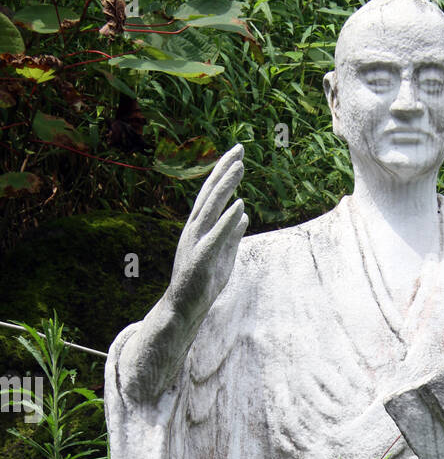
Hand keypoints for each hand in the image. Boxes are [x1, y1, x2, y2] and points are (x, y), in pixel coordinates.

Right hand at [167, 142, 247, 330]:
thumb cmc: (203, 282)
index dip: (223, 174)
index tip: (238, 156)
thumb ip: (232, 234)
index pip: (212, 195)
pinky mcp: (201, 259)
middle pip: (209, 194)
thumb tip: (245, 214)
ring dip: (225, 187)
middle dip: (224, 171)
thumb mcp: (223, 254)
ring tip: (240, 168)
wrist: (184, 308)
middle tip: (239, 149)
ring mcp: (195, 242)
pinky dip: (227, 220)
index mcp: (199, 227)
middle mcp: (194, 229)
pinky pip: (216, 236)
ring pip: (211, 208)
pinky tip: (240, 205)